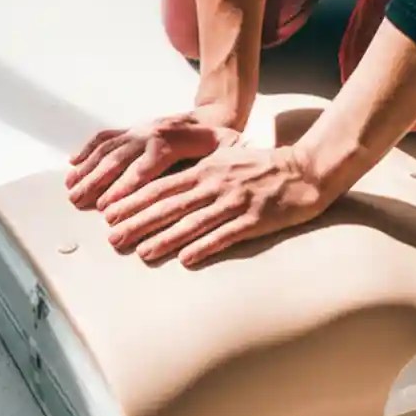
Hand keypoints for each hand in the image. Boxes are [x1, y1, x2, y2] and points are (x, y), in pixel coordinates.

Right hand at [65, 105, 241, 209]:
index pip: (144, 168)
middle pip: (118, 159)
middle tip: (78, 202)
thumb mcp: (224, 152)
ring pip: (107, 149)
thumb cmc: (219, 141)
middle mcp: (150, 134)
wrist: (213, 116)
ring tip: (71, 189)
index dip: (125, 188)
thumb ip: (211, 169)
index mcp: (172, 142)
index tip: (108, 206)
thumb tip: (206, 187)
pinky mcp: (132, 130)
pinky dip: (87, 150)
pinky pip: (105, 137)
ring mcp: (138, 130)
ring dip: (86, 169)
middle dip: (96, 182)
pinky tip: (73, 164)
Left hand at [101, 144, 329, 267]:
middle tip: (113, 238)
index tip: (110, 214)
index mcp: (206, 169)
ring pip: (193, 222)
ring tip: (141, 252)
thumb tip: (168, 186)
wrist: (305, 170)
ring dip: (165, 238)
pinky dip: (204, 246)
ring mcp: (235, 202)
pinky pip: (225, 235)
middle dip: (139, 222)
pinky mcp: (255, 219)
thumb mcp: (227, 156)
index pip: (162, 186)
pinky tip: (185, 259)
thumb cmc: (262, 166)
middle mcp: (216, 184)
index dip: (134, 201)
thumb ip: (199, 168)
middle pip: (170, 205)